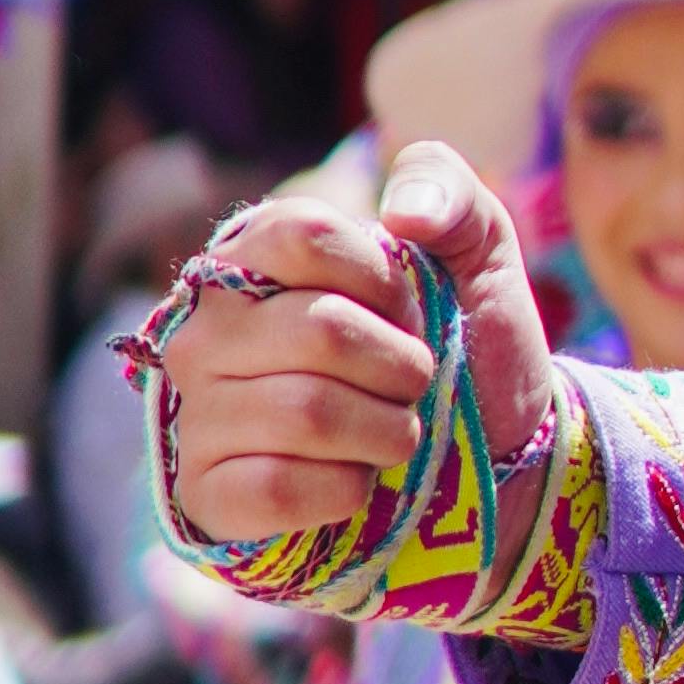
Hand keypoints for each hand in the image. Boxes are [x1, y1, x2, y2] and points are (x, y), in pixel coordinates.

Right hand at [153, 144, 555, 566]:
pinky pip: (278, 488)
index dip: (383, 280)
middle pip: (320, 330)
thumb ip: (448, 190)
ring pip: (308, 414)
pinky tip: (355, 482)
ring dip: (387, 432)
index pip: (304, 236)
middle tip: (414, 385)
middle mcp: (207, 329)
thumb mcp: (476, 249)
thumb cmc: (462, 342)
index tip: (410, 310)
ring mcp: (197, 412)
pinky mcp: (206, 494)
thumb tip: (404, 211)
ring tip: (395, 433)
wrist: (485, 459)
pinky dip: (345, 490)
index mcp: (256, 255)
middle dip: (402, 366)